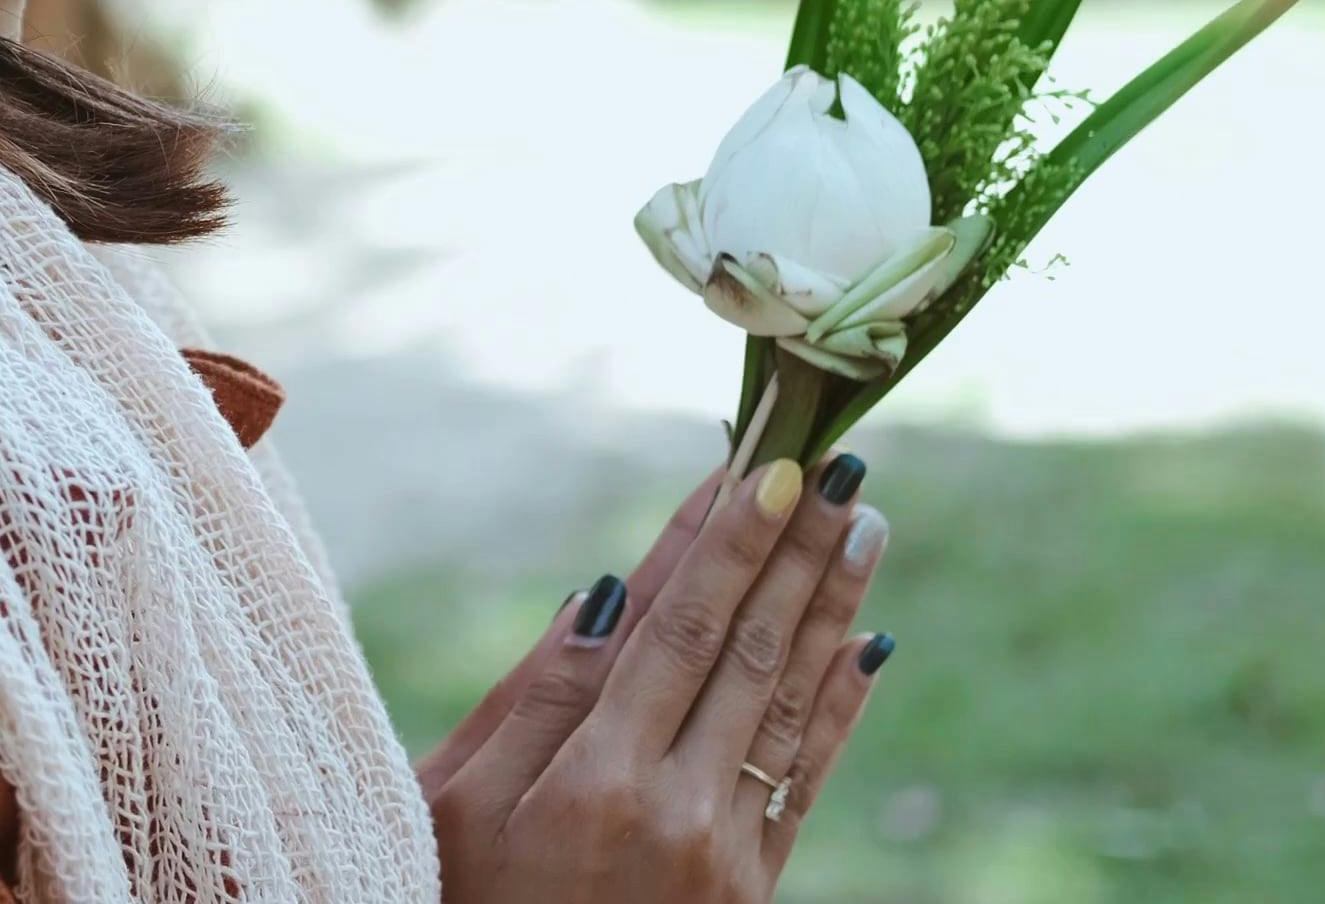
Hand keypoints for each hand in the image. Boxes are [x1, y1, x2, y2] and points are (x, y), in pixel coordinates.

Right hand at [417, 451, 895, 902]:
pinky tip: (865, 644)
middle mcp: (675, 809)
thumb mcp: (458, 803)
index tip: (764, 463)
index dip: (723, 540)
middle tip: (840, 463)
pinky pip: (807, 776)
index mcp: (595, 778)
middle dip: (794, 548)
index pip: (676, 626)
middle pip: (748, 649)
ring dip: (831, 606)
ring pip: (791, 703)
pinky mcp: (752, 889)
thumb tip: (606, 593)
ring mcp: (726, 855)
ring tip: (867, 526)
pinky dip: (840, 704)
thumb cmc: (461, 900)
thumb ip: (534, 698)